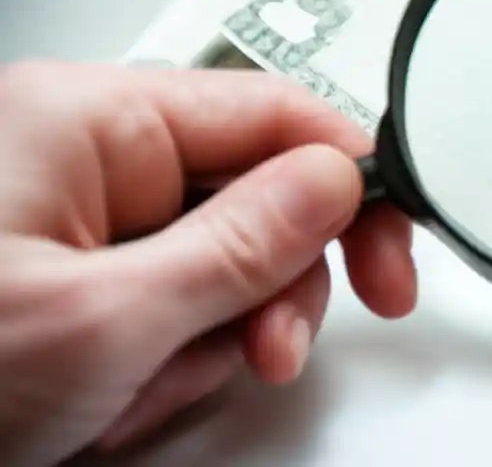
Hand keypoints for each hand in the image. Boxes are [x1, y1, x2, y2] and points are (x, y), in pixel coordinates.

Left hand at [0, 62, 416, 465]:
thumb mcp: (101, 320)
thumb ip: (240, 246)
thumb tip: (338, 183)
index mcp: (89, 119)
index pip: (274, 113)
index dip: (352, 179)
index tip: (394, 250)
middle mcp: (87, 157)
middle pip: (257, 196)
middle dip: (270, 285)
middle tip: (270, 344)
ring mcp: (81, 225)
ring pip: (222, 268)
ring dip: (206, 342)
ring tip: (135, 390)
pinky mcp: (76, 284)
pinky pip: (174, 313)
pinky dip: (162, 367)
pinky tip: (106, 399)